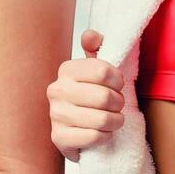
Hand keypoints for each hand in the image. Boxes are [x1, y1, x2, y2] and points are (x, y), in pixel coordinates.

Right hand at [46, 29, 125, 161]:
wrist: (76, 129)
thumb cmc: (91, 96)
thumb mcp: (95, 70)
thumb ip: (96, 48)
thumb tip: (90, 35)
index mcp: (66, 70)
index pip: (103, 71)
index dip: (118, 80)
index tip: (117, 85)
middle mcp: (56, 90)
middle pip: (105, 97)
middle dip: (118, 103)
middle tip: (117, 105)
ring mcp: (55, 115)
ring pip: (102, 119)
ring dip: (115, 121)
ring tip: (113, 119)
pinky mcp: (59, 138)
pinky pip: (94, 137)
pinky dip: (105, 137)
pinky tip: (101, 133)